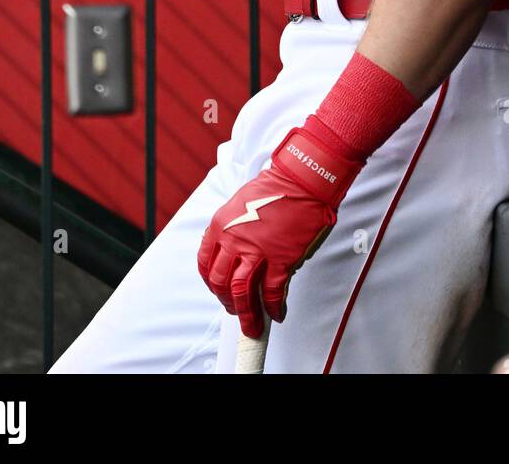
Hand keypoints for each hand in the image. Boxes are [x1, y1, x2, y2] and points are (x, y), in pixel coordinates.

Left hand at [197, 124, 363, 338]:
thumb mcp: (240, 202)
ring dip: (246, 315)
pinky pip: (272, 292)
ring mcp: (257, 252)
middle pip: (222, 283)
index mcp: (220, 226)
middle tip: (236, 311)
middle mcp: (234, 241)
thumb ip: (232, 228)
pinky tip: (277, 314)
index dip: (211, 284)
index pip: (205, 264)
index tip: (219, 292)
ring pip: (242, 293)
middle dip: (226, 302)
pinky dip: (273, 307)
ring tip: (252, 328)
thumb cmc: (276, 187)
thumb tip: (234, 252)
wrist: (302, 180)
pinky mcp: (280, 259)